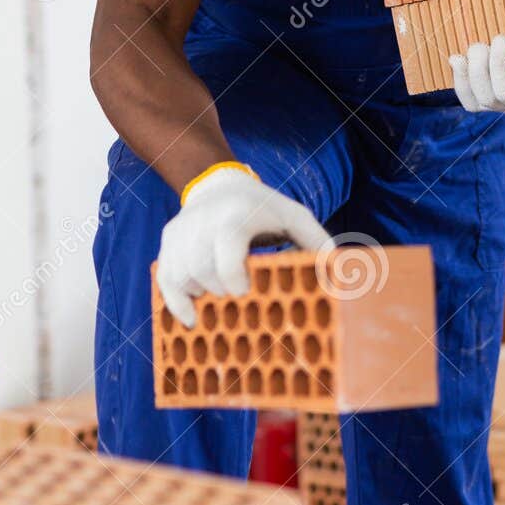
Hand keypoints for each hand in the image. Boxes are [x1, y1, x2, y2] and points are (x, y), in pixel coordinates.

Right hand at [157, 164, 332, 327]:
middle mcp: (204, 220)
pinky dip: (176, 302)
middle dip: (221, 292)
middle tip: (239, 302)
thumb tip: (340, 278)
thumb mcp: (296, 217)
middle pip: (202, 270)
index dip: (235, 279)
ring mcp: (182, 231)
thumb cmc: (265, 208)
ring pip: (181, 276)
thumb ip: (318, 243)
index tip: (248, 294)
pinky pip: (165, 277)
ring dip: (202, 295)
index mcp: (237, 214)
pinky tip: (193, 320)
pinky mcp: (169, 241)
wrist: (220, 185)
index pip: (226, 250)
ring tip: (222, 299)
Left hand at [450, 35, 504, 121]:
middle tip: (500, 39)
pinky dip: (458, 80)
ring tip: (479, 44)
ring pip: (482, 98)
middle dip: (495, 66)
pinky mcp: (488, 102)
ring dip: (475, 69)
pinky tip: (457, 57)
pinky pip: (468, 100)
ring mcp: (504, 107)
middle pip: (502, 95)